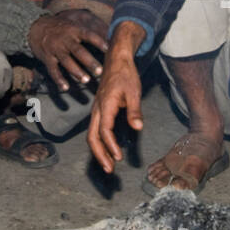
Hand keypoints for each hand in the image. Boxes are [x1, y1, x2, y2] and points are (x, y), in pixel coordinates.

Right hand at [28, 11, 107, 90]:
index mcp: (74, 30)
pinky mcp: (47, 58)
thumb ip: (88, 30)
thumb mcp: (73, 23)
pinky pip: (53, 70)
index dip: (98, 41)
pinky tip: (66, 88)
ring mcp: (55, 49)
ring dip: (77, 72)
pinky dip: (59, 79)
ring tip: (86, 80)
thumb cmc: (61, 27)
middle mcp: (65, 40)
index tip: (108, 48)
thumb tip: (109, 33)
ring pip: (67, 62)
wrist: (36, 27)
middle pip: (78, 51)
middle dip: (89, 62)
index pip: (88, 35)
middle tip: (100, 71)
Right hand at [87, 22, 145, 173]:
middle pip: (92, 137)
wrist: (116, 59)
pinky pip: (95, 130)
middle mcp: (97, 109)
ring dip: (99, 151)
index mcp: (105, 104)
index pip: (104, 130)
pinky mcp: (99, 110)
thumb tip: (138, 127)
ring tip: (109, 164)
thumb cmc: (126, 74)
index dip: (110, 145)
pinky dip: (100, 142)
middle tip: (110, 170)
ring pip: (91, 135)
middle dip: (100, 155)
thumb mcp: (134, 91)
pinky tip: (108, 150)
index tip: (118, 157)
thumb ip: (134, 110)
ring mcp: (96, 110)